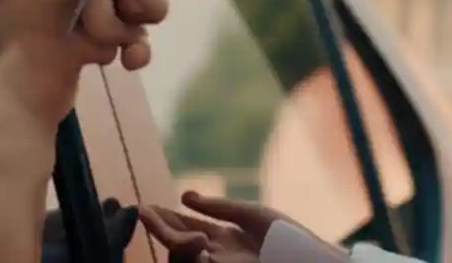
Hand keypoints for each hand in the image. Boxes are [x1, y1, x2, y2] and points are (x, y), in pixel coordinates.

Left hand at [0, 0, 168, 119]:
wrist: (2, 76)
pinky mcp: (88, 49)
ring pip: (133, 4)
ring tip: (118, 35)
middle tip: (125, 0)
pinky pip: (130, 41)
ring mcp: (77, 14)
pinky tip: (130, 59)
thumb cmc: (22, 1)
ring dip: (137, 16)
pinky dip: (136, 49)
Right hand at [140, 191, 292, 262]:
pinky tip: (197, 242)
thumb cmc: (285, 237)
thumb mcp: (251, 216)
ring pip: (182, 257)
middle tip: (145, 212)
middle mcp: (216, 253)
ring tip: (182, 229)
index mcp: (223, 238)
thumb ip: (219, 208)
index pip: (187, 227)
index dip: (167, 218)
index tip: (146, 207)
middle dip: (161, 228)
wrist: (306, 259)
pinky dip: (192, 254)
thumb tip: (184, 196)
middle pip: (179, 243)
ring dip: (176, 241)